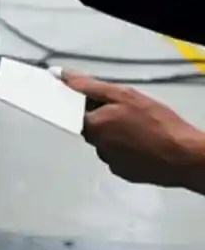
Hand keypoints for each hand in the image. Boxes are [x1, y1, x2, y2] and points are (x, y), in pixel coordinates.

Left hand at [62, 71, 204, 191]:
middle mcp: (97, 147)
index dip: (90, 103)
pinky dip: (127, 149)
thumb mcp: (124, 95)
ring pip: (106, 142)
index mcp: (93, 126)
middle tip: (129, 112)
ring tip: (142, 129)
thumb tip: (62, 75)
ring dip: (117, 134)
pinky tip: (144, 144)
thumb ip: (90, 86)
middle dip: (105, 118)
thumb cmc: (157, 123)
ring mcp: (111, 162)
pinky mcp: (124, 174)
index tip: (105, 100)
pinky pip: (119, 156)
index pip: (76, 111)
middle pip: (93, 127)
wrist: (185, 156)